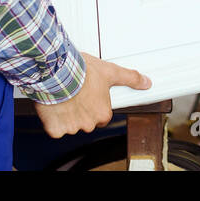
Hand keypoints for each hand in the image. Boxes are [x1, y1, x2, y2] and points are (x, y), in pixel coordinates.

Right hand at [32, 52, 151, 137]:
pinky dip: (53, 119)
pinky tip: (54, 105)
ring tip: (64, 96)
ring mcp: (71, 127)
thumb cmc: (82, 71)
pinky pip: (54, 128)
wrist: (58, 71)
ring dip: (66, 114)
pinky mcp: (55, 129)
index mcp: (103, 113)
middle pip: (86, 121)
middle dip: (80, 110)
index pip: (102, 116)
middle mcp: (89, 123)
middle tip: (76, 94)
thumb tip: (147, 82)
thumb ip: (130, 78)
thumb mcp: (110, 71)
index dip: (95, 105)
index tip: (89, 95)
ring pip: (69, 125)